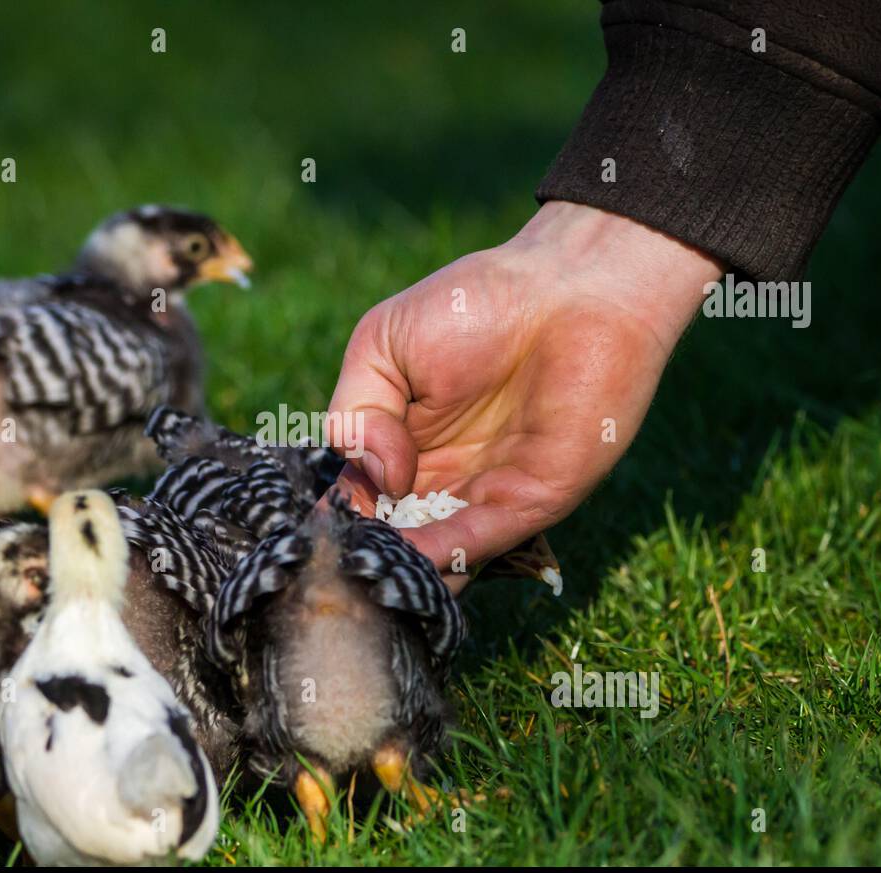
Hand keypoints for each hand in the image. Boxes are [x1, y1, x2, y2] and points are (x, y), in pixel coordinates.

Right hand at [328, 201, 722, 586]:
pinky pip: (480, 539)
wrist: (573, 285)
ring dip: (399, 571)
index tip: (307, 541)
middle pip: (391, 541)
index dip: (333, 523)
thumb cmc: (474, 303)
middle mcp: (441, 483)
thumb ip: (355, 414)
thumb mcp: (382, 346)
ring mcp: (485, 496)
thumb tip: (377, 481)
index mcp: (399, 448)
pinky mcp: (532, 502)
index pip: (357, 502)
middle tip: (330, 578)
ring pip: (433, 556)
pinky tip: (412, 557)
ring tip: (365, 578)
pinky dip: (445, 556)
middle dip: (363, 563)